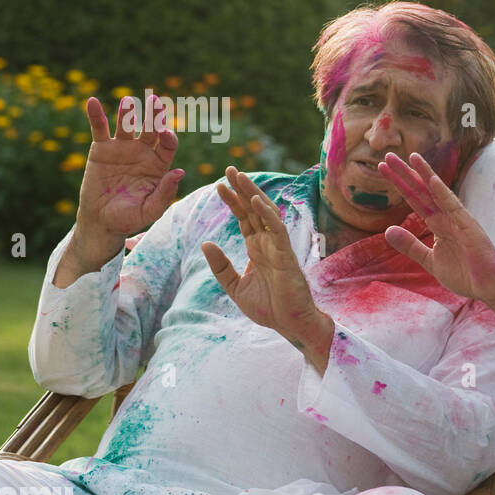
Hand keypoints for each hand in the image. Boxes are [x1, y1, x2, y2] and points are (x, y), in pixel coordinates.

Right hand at [74, 95, 183, 245]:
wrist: (102, 221)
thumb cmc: (130, 218)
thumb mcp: (150, 209)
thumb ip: (165, 193)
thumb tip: (180, 172)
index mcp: (159, 165)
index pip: (167, 145)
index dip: (168, 137)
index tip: (165, 133)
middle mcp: (143, 152)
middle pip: (151, 129)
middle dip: (154, 115)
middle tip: (155, 101)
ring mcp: (122, 148)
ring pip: (127, 125)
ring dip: (128, 112)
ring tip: (128, 101)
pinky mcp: (101, 149)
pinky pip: (99, 129)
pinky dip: (96, 115)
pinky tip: (92, 101)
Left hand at [200, 167, 328, 349]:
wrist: (289, 324)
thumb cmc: (268, 308)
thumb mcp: (235, 287)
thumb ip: (221, 266)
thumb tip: (205, 243)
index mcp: (257, 249)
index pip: (244, 218)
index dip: (233, 201)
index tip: (219, 185)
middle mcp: (267, 243)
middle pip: (253, 210)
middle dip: (242, 189)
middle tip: (230, 169)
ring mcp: (278, 247)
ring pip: (266, 214)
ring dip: (253, 194)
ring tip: (240, 177)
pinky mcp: (286, 255)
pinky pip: (276, 230)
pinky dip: (267, 215)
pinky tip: (256, 202)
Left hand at [377, 152, 494, 305]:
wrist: (490, 288)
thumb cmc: (465, 274)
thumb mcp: (430, 261)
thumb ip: (411, 245)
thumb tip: (387, 230)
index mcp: (438, 224)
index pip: (415, 200)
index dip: (400, 184)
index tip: (383, 168)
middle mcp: (447, 218)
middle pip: (423, 191)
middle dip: (406, 174)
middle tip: (387, 156)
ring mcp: (459, 220)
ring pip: (438, 194)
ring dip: (424, 175)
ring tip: (411, 156)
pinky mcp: (470, 228)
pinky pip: (454, 207)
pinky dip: (443, 194)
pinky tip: (432, 180)